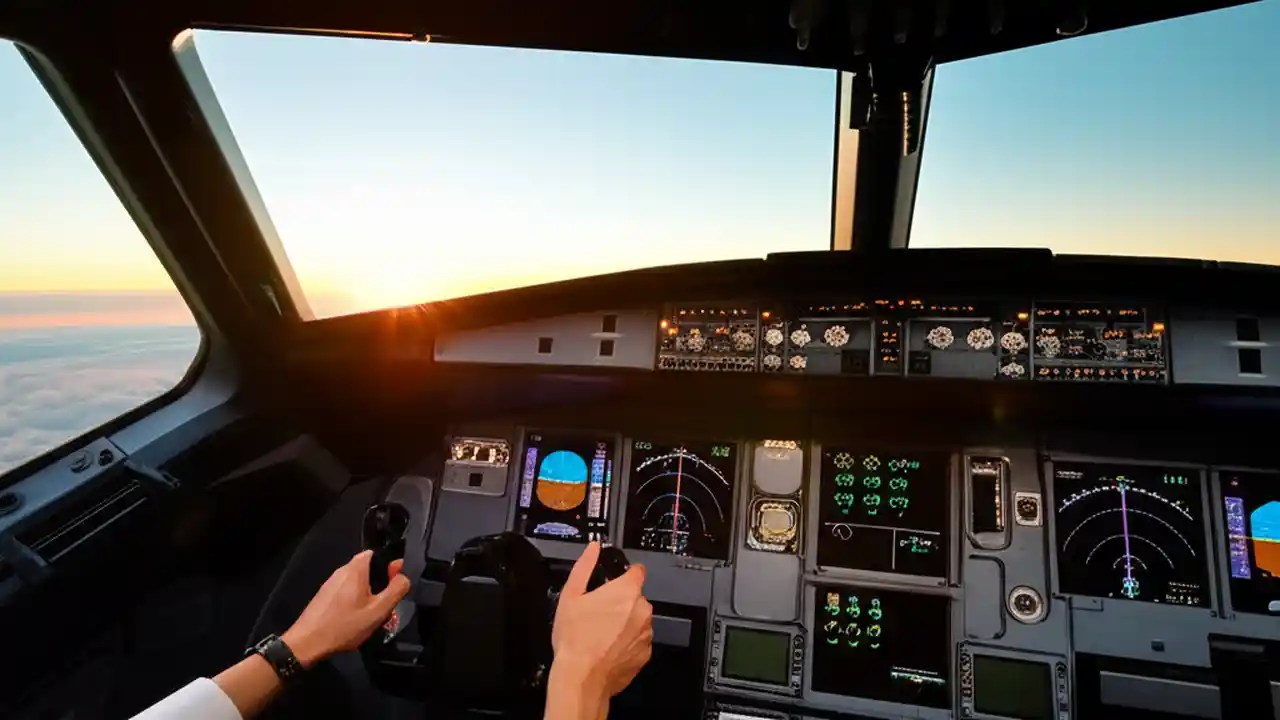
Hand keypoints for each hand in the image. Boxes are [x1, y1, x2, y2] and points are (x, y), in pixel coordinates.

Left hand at [281, 550, 410, 666]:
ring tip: (372, 616)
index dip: (391, 567)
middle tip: (386, 606)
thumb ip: (396, 590)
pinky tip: (355, 620)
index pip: (379, 553)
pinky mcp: (325, 595)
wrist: (307, 643)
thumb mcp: (377, 610)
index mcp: (356, 569)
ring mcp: (331, 583)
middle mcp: (342, 570)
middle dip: (381, 585)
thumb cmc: (344, 626)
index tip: (397, 586)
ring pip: (358, 583)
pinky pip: (347, 591)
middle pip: (369, 570)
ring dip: (369, 596)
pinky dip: (356, 601)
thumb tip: (405, 575)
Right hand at [552, 543, 652, 697]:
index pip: (637, 571)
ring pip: (638, 619)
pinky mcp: (646, 654)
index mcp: (626, 591)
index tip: (614, 582)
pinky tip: (608, 648)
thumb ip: (585, 566)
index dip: (625, 574)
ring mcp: (646, 633)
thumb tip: (593, 547)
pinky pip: (639, 641)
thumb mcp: (570, 595)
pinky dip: (628, 642)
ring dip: (626, 622)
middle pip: (636, 597)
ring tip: (602, 633)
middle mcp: (642, 610)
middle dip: (622, 602)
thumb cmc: (574, 638)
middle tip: (599, 613)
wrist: (582, 678)